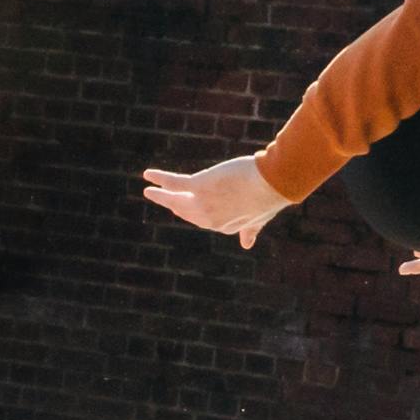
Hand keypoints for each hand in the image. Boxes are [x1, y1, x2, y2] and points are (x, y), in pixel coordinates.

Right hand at [142, 154, 287, 248]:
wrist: (271, 184)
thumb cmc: (269, 197)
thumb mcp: (258, 218)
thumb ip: (250, 230)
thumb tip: (247, 245)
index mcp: (224, 227)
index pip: (203, 220)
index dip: (192, 213)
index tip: (182, 206)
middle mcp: (210, 219)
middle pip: (186, 212)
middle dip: (174, 206)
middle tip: (162, 198)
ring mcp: (202, 204)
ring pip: (176, 200)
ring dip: (161, 195)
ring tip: (148, 191)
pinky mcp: (198, 186)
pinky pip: (174, 183)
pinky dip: (160, 179)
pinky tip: (148, 175)